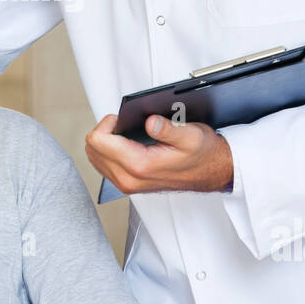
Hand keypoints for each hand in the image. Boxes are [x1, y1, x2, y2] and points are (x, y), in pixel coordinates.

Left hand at [85, 115, 233, 193]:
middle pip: (92, 149)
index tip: (122, 118)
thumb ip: (168, 128)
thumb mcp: (191, 135)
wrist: (212, 173)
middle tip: (124, 124)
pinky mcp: (127, 185)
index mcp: (139, 165)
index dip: (107, 123)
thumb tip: (150, 122)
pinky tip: (124, 144)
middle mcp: (128, 179)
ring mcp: (126, 185)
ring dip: (105, 141)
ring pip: (94, 157)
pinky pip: (103, 165)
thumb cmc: (202, 154)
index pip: (98, 141)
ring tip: (125, 133)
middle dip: (104, 131)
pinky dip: (108, 151)